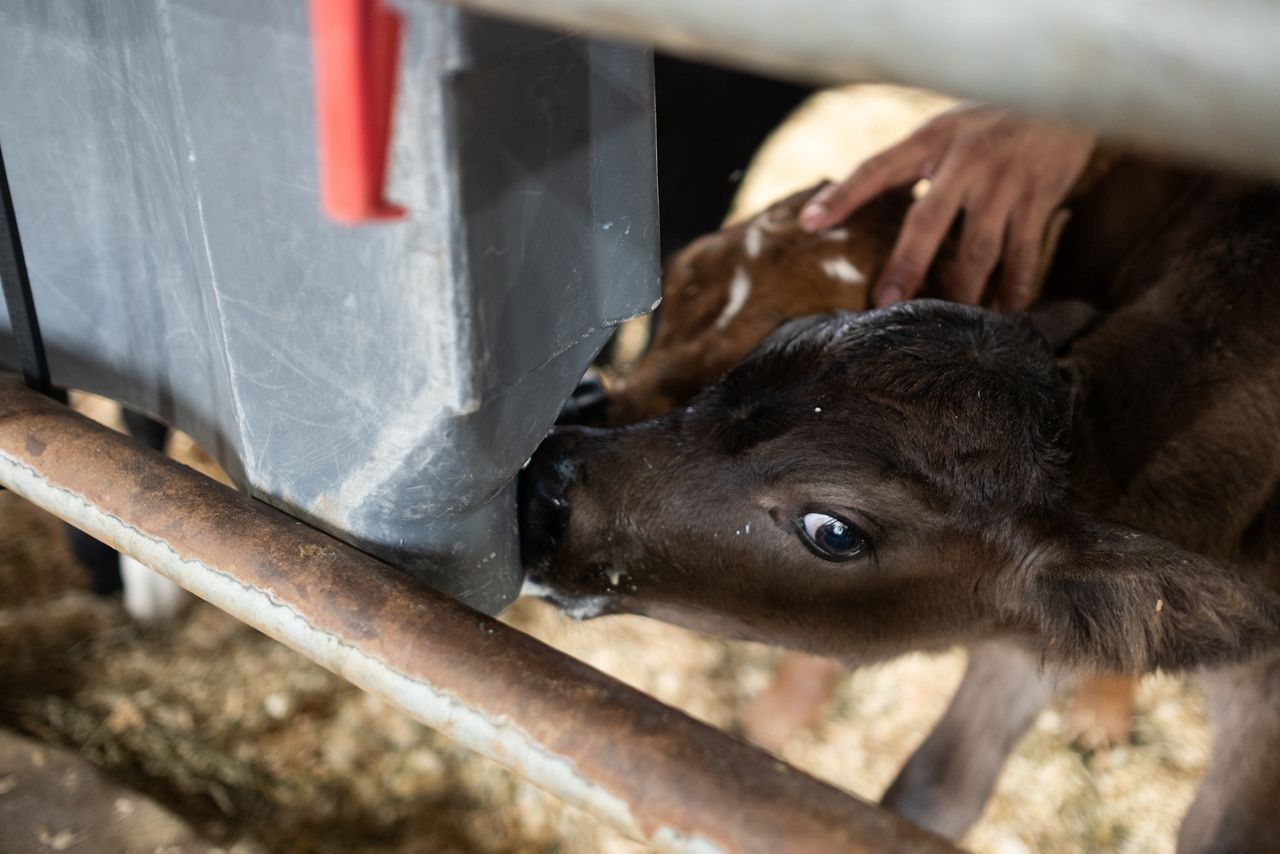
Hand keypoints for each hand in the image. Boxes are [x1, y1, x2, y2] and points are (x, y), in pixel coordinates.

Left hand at [800, 106, 1095, 308]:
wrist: (1065, 93)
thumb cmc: (991, 119)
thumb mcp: (944, 129)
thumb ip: (906, 166)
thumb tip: (849, 205)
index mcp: (932, 140)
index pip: (877, 168)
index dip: (842, 195)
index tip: (809, 223)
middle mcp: (966, 160)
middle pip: (927, 221)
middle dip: (906, 266)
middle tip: (886, 305)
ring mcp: (1005, 180)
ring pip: (978, 249)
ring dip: (962, 291)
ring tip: (945, 325)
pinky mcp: (1040, 196)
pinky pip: (1025, 253)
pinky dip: (1015, 288)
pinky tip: (1004, 314)